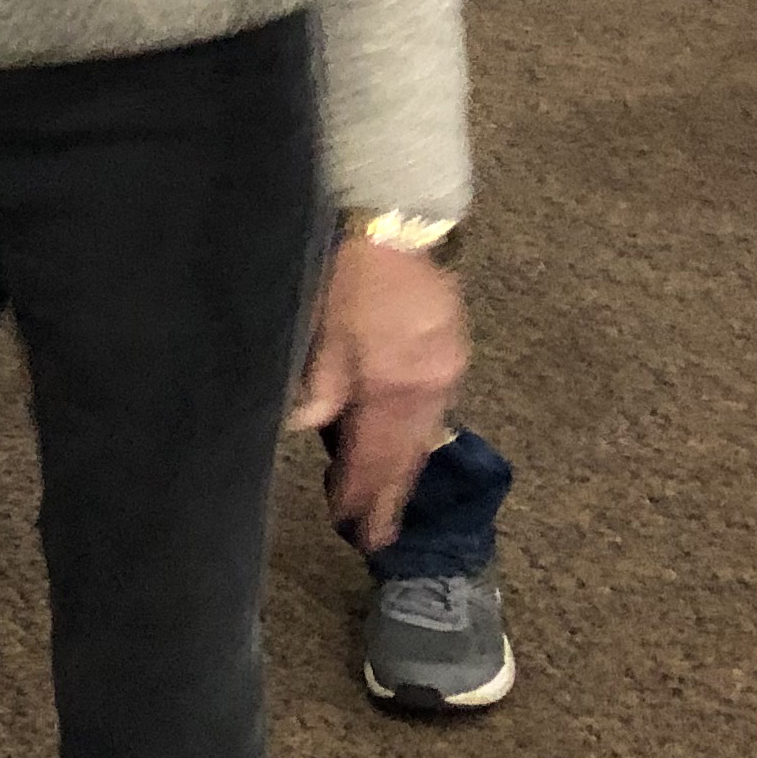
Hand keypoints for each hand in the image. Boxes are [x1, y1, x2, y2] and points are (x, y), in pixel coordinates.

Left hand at [290, 233, 468, 554]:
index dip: (362, 492)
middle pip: (407, 453)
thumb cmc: (348, 271)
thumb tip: (304, 427)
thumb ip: (318, 382)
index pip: (375, 455)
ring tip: (385, 500)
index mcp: (392, 384)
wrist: (396, 221)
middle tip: (374, 536)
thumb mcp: (320, 325)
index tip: (351, 526)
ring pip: (422, 432)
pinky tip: (403, 443)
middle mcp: (428, 385)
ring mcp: (446, 367)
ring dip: (403, 467)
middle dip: (387, 494)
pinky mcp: (451, 349)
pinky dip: (415, 433)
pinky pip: (433, 406)